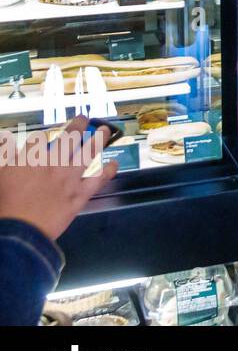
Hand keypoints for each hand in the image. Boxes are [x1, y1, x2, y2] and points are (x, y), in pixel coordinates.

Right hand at [0, 117, 117, 242]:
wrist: (20, 232)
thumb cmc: (4, 207)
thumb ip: (7, 160)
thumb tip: (6, 143)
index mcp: (29, 160)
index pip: (38, 140)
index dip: (42, 137)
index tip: (45, 137)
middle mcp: (52, 164)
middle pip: (68, 138)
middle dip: (78, 125)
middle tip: (84, 118)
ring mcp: (68, 178)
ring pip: (87, 152)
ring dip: (98, 139)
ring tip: (105, 131)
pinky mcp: (80, 194)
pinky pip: (98, 180)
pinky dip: (108, 171)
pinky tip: (114, 164)